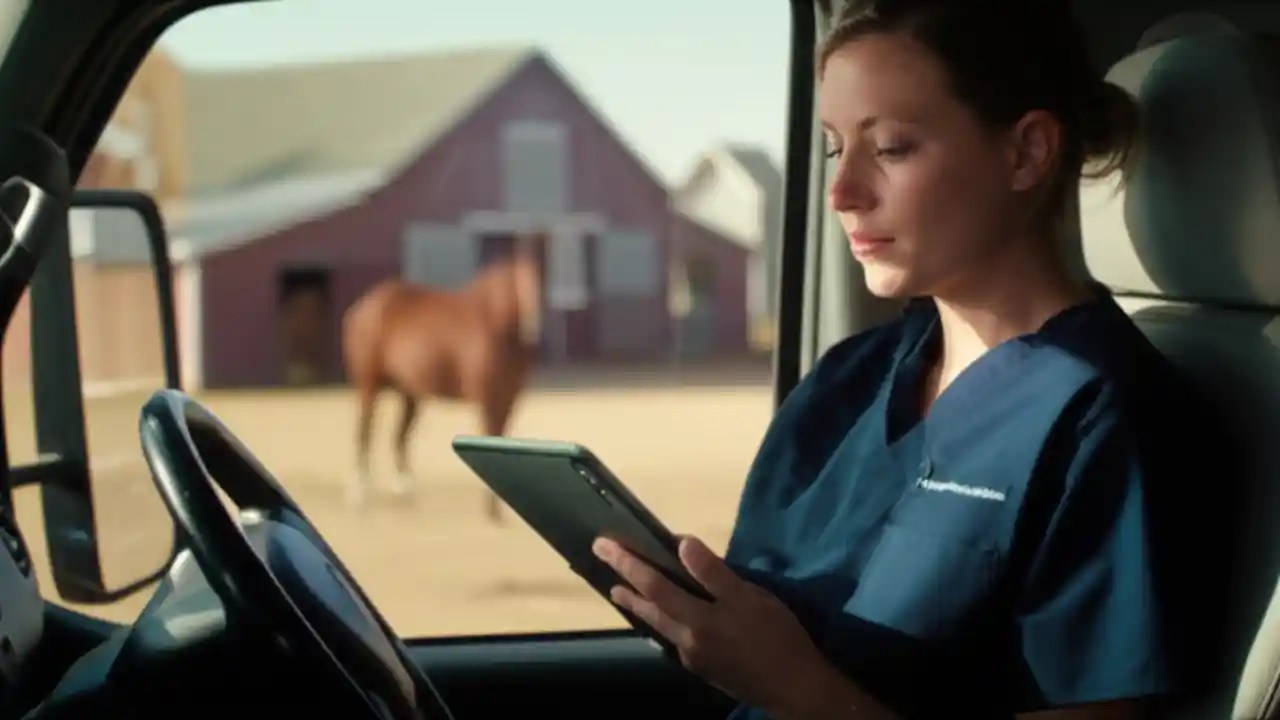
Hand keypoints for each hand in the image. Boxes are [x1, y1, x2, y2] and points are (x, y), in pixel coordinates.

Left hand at [592, 534, 834, 716]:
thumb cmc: (776, 638)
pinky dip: (662, 620)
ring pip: (659, 625)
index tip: (604, 545)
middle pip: (649, 608)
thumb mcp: (751, 599)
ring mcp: (694, 657)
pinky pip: (673, 638)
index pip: (653, 585)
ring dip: (639, 606)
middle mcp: (687, 641)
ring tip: (623, 593)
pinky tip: (665, 616)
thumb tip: (681, 544)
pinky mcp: (705, 667)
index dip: (628, 563)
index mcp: (697, 621)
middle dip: (626, 584)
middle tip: (604, 565)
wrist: (794, 690)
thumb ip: (714, 574)